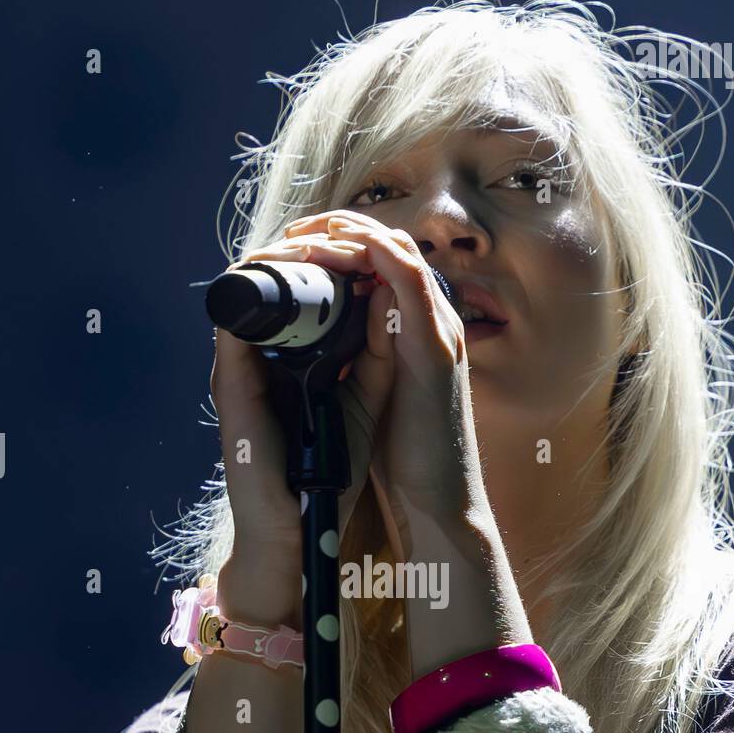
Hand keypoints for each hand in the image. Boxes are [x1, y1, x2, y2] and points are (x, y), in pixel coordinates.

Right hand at [209, 222, 397, 575]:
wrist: (298, 529)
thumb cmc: (327, 473)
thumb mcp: (363, 398)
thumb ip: (374, 352)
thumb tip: (390, 297)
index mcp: (287, 361)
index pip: (299, 293)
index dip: (327, 259)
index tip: (363, 242)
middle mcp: (258, 358)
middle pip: (271, 283)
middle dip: (305, 247)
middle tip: (342, 228)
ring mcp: (239, 369)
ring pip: (251, 290)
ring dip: (284, 258)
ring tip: (325, 238)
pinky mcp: (231, 383)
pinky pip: (237, 320)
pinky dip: (265, 288)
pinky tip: (298, 271)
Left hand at [283, 210, 487, 558]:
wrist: (436, 503)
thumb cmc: (407, 459)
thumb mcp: (376, 397)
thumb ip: (361, 361)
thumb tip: (324, 339)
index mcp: (418, 334)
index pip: (384, 265)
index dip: (343, 245)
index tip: (299, 245)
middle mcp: (433, 323)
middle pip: (390, 246)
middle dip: (340, 230)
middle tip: (295, 230)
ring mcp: (438, 329)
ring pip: (397, 250)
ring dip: (350, 232)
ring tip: (306, 231)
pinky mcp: (434, 346)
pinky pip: (404, 276)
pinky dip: (370, 253)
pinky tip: (333, 248)